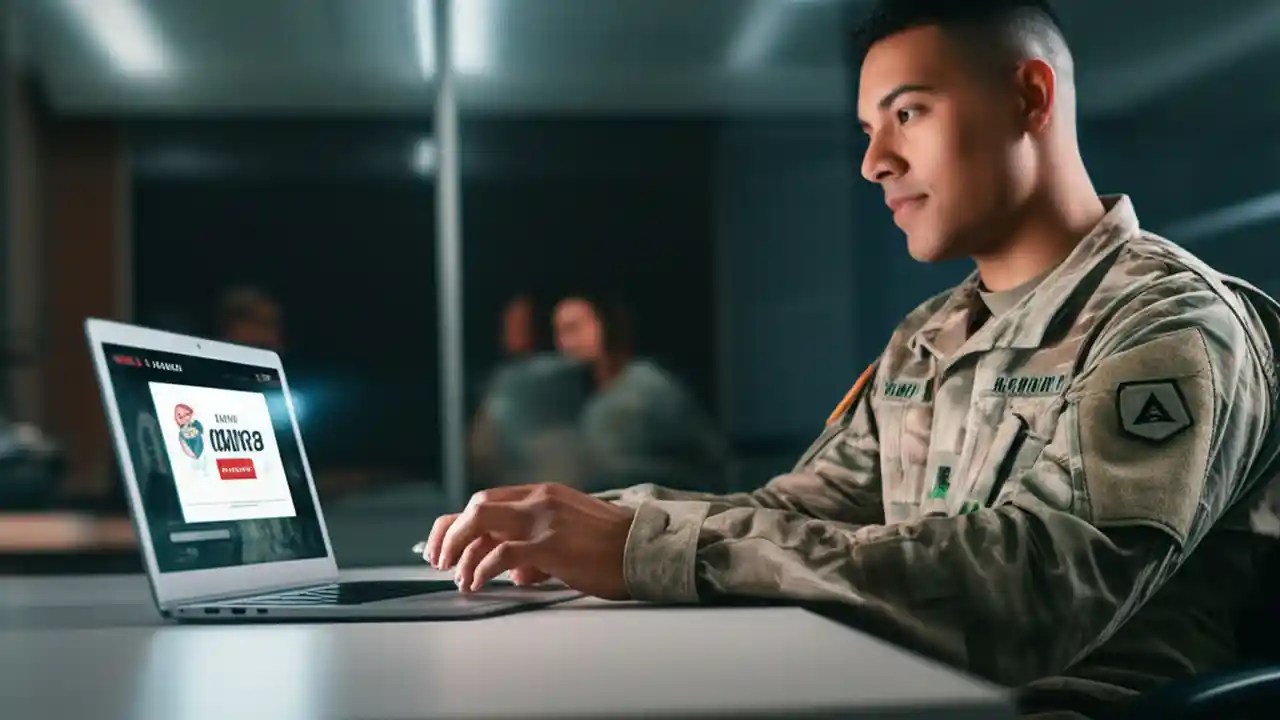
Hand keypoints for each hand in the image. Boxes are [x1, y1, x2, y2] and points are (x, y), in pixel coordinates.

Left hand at [423, 484, 635, 599]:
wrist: (645, 550)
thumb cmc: (611, 548)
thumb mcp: (570, 533)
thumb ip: (537, 545)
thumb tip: (513, 573)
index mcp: (543, 494)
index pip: (486, 500)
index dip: (458, 523)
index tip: (445, 545)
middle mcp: (539, 500)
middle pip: (476, 507)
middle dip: (450, 534)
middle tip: (439, 561)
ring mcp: (545, 521)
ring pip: (481, 522)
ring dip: (460, 551)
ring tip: (459, 577)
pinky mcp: (552, 546)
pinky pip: (501, 554)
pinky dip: (481, 569)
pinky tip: (477, 584)